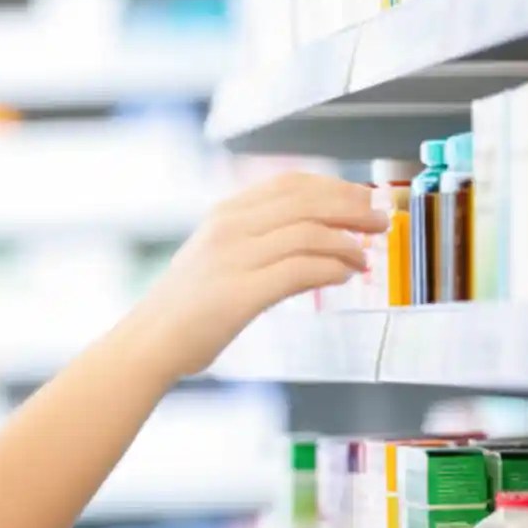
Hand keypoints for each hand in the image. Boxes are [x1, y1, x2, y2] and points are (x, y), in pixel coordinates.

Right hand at [139, 172, 386, 377]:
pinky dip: (331, 269)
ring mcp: (233, 259)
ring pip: (309, 233)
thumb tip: (310, 239)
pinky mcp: (240, 294)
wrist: (148, 342)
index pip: (290, 184)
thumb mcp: (213, 257)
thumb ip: (252, 240)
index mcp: (223, 215)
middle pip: (307, 202)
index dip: (335, 187)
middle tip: (380, 222)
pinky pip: (301, 270)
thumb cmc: (183, 308)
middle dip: (352, 209)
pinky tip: (343, 276)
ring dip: (347, 243)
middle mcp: (229, 229)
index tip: (362, 198)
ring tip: (363, 257)